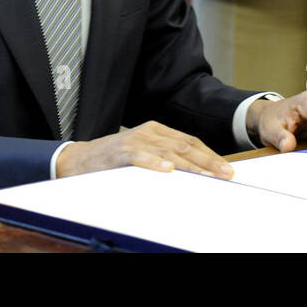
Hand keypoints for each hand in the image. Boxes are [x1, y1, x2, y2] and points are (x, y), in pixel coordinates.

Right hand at [56, 120, 233, 178]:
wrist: (80, 160)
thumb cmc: (115, 160)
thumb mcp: (144, 154)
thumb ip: (165, 157)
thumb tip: (196, 172)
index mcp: (156, 130)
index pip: (190, 141)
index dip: (210, 155)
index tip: (226, 170)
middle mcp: (149, 132)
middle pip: (185, 146)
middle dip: (208, 162)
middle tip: (225, 174)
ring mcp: (135, 140)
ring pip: (168, 152)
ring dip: (190, 165)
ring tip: (206, 176)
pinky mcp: (121, 152)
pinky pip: (141, 157)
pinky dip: (155, 163)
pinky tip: (168, 169)